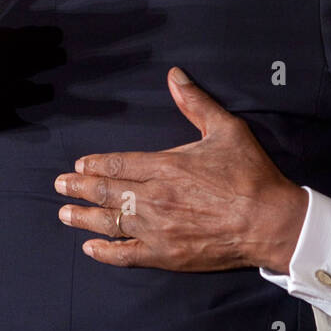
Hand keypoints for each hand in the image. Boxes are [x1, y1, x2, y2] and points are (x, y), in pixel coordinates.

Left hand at [54, 67, 307, 272]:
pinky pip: (126, 254)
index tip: (78, 165)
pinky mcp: (166, 255)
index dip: (94, 164)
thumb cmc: (250, 175)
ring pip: (110, 222)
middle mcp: (154, 197)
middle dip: (79, 188)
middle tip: (60, 186)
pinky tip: (91, 247)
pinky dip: (105, 251)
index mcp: (165, 166)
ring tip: (65, 213)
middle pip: (106, 192)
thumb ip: (195, 103)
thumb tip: (174, 75)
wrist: (271, 222)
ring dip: (84, 217)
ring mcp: (157, 229)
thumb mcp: (226, 129)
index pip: (118, 163)